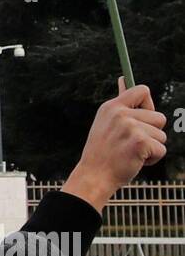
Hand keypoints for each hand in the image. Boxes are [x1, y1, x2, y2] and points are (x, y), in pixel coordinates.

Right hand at [62, 78, 166, 212]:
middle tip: (132, 143)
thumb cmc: (102, 151)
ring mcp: (130, 127)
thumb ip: (121, 104)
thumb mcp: (106, 122)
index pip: (142, 90)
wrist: (94, 176)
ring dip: (152, 147)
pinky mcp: (140, 142)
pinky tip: (136, 161)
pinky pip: (161, 149)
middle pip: (159, 117)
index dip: (149, 104)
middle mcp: (121, 114)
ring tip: (132, 153)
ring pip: (161, 135)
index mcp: (112, 106)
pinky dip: (152, 159)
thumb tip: (124, 79)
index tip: (143, 117)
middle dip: (152, 132)